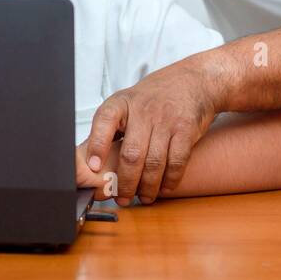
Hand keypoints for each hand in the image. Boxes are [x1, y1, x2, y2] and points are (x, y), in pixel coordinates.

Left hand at [84, 60, 217, 205]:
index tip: (94, 167)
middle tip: (122, 198)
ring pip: (154, 162)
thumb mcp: (127, 102)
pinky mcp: (186, 129)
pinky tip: (164, 188)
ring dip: (148, 186)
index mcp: (122, 103)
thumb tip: (88, 162)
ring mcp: (166, 120)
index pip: (104, 121)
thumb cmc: (153, 97)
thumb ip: (110, 128)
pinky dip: (170, 180)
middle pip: (131, 153)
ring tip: (144, 197)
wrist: (192, 81)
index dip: (97, 145)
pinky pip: (177, 161)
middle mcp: (143, 110)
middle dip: (126, 182)